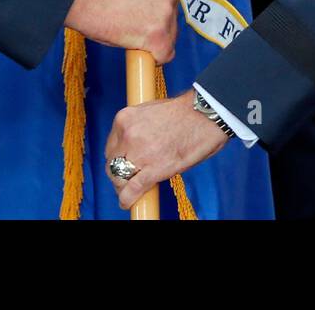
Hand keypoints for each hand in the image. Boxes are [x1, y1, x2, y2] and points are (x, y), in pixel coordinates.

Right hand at [64, 0, 178, 63]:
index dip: (157, 5)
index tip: (147, 11)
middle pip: (172, 14)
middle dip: (157, 21)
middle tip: (135, 24)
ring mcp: (165, 14)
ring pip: (170, 35)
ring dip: (154, 38)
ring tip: (132, 35)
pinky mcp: (158, 36)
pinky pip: (165, 54)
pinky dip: (155, 57)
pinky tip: (142, 53)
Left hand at [105, 90, 230, 209]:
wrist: (203, 114)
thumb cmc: (183, 111)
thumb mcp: (150, 111)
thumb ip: (138, 127)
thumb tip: (136, 143)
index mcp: (125, 119)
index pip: (111, 145)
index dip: (117, 157)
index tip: (122, 162)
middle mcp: (127, 135)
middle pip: (112, 162)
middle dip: (118, 172)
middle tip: (126, 178)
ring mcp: (139, 153)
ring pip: (119, 177)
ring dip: (122, 186)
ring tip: (127, 191)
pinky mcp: (153, 169)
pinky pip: (133, 189)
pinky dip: (127, 199)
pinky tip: (126, 202)